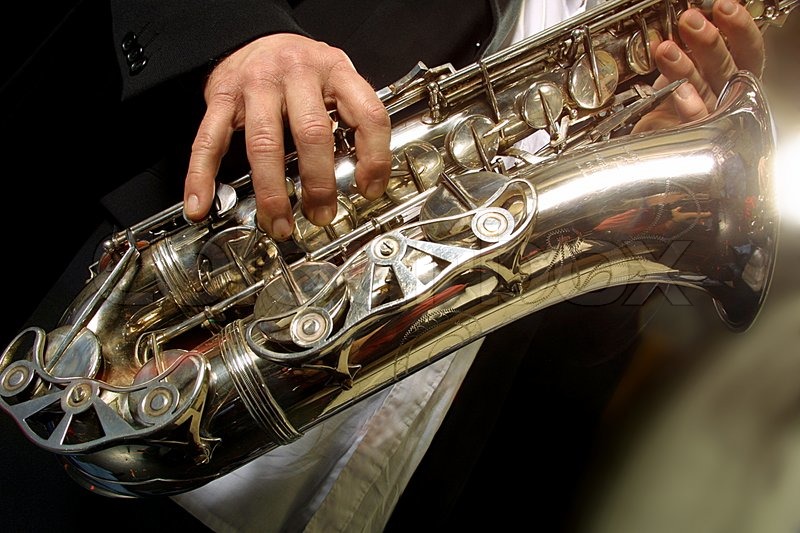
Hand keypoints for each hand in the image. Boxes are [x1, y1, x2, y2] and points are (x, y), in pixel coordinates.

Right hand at [183, 33, 390, 239]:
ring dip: (272, 192)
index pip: (367, 115)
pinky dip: (202, 175)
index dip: (374, 157)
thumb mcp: (336, 79)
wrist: (254, 36)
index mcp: (334, 71)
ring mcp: (256, 85)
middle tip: (321, 214)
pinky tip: (201, 203)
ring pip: (264, 144)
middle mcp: (296, 74)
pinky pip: (210, 140)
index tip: (369, 189)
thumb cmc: (300, 68)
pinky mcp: (222, 96)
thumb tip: (362, 178)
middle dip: (319, 184)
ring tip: (279, 223)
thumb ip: (351, 119)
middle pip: (313, 134)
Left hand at [634, 0, 764, 131]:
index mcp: (736, 74)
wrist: (657, 131)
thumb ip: (691, 45)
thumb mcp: (687, 63)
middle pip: (726, 69)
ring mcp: (710, 117)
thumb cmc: (678, 94)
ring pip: (706, 92)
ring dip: (685, 68)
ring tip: (666, 50)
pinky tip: (679, 91)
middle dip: (709, 42)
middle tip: (690, 22)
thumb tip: (689, 18)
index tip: (725, 8)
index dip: (740, 29)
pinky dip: (690, 107)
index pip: (748, 50)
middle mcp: (728, 96)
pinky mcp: (691, 135)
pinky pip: (695, 124)